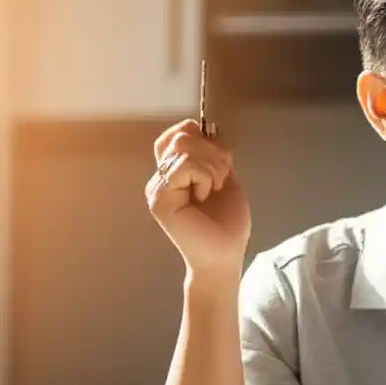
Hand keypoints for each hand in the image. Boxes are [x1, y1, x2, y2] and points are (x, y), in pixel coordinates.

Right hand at [146, 119, 249, 278]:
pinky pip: (183, 166)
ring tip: (213, 189)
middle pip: (181, 135)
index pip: (177, 133)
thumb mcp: (226, 179)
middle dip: (213, 152)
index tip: (221, 161)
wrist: (225, 255)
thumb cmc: (227, 224)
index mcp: (176, 171)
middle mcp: (162, 177)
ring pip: (183, 147)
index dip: (200, 136)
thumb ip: (215, 155)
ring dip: (211, 166)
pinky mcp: (159, 199)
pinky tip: (205, 196)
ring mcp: (158, 187)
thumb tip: (209, 129)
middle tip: (220, 179)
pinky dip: (203, 176)